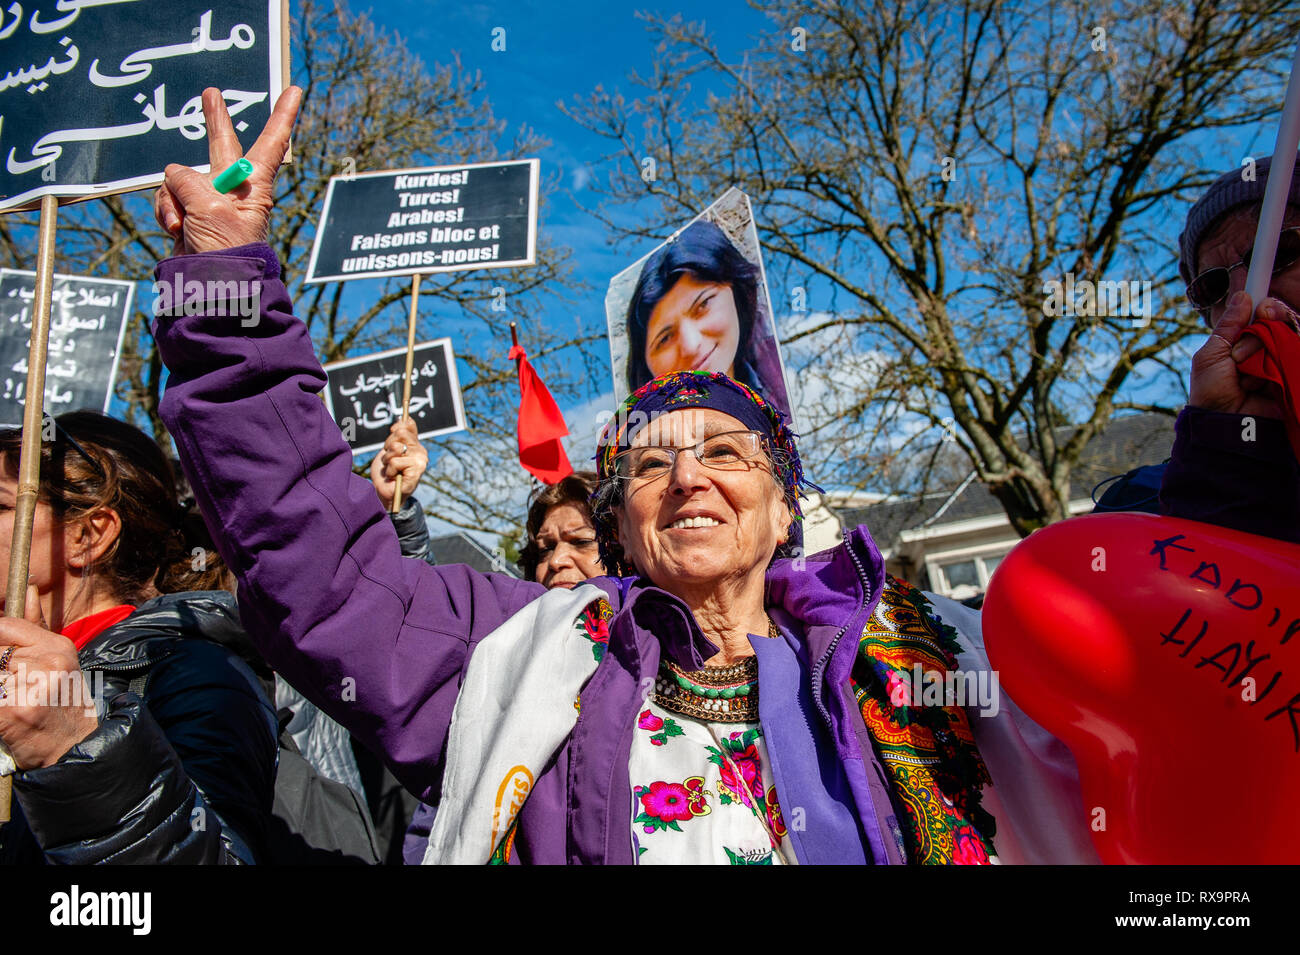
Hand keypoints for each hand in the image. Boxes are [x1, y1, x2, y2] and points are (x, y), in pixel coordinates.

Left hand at [0, 585, 99, 769]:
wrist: (73, 748)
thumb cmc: (60, 704)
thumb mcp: (56, 661)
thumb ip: (33, 626)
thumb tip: (26, 590)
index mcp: (57, 648)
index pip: (5, 625)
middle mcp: (47, 664)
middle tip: (5, 682)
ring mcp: (30, 688)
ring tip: (7, 695)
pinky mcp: (12, 712)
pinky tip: (3, 712)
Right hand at [153, 85, 302, 255]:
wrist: (211, 285)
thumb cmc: (224, 249)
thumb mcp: (209, 207)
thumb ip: (189, 182)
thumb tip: (176, 178)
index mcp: (253, 183)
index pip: (272, 141)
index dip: (282, 114)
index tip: (295, 90)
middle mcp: (233, 187)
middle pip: (223, 144)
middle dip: (215, 120)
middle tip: (211, 93)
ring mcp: (210, 200)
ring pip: (179, 179)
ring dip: (175, 200)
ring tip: (186, 224)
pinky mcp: (190, 213)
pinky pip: (169, 199)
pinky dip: (167, 213)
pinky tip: (176, 230)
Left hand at [370, 419, 429, 510]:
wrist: (386, 493)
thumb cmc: (387, 472)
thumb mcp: (390, 449)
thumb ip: (398, 435)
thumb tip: (405, 418)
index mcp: (415, 444)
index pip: (407, 425)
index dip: (394, 432)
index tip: (390, 443)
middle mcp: (420, 450)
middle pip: (400, 433)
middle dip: (388, 446)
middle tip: (389, 460)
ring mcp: (420, 460)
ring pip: (396, 448)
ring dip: (387, 460)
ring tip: (390, 469)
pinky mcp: (417, 470)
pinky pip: (395, 462)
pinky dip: (390, 470)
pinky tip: (393, 476)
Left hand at [1188, 292, 1297, 417]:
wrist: (1224, 422)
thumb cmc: (1212, 391)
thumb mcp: (1211, 355)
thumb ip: (1229, 326)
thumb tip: (1243, 296)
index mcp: (1243, 341)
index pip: (1264, 315)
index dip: (1266, 307)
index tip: (1262, 306)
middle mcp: (1265, 349)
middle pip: (1278, 323)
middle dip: (1256, 337)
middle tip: (1238, 355)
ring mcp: (1279, 362)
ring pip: (1285, 338)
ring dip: (1259, 357)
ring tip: (1244, 378)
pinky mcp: (1291, 375)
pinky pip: (1293, 354)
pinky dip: (1275, 367)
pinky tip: (1260, 383)